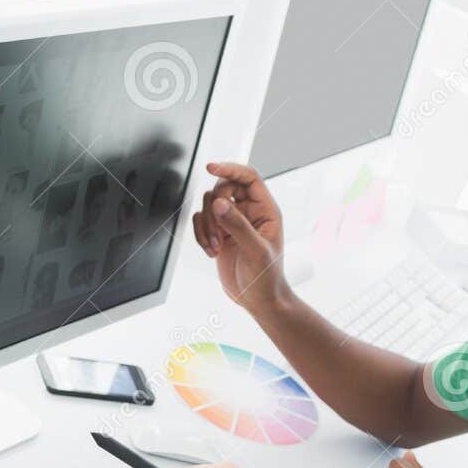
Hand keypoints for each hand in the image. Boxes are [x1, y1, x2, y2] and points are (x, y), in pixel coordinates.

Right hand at [191, 162, 288, 312]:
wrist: (258, 299)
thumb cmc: (267, 277)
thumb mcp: (256, 251)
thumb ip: (238, 226)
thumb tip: (219, 204)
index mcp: (265, 210)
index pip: (248, 177)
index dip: (230, 168)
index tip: (211, 167)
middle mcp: (249, 212)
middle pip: (223, 187)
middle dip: (214, 208)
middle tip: (218, 232)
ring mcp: (233, 222)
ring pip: (209, 204)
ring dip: (207, 225)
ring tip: (216, 247)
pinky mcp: (220, 233)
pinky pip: (201, 220)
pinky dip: (201, 234)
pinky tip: (211, 251)